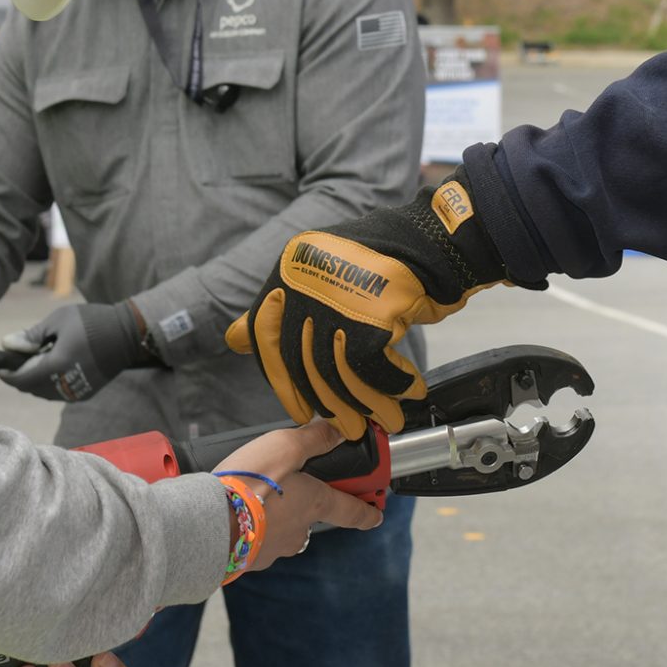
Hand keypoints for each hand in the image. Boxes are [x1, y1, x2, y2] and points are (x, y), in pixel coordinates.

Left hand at [0, 301, 158, 401]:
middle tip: (20, 357)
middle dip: (20, 375)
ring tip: (39, 359)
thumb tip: (6, 345)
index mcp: (56, 366)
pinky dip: (48, 383)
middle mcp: (64, 385)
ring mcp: (75, 392)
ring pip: (42, 393)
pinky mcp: (84, 394)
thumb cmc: (92, 322)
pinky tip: (54, 365)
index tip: (0, 365)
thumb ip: (31, 336)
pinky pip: (57, 394)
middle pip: (30, 388)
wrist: (128, 335)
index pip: (20, 379)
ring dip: (34, 380)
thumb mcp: (59, 320)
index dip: (6, 374)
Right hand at [216, 416, 383, 569]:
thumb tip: (340, 431)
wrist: (208, 523)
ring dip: (276, 517)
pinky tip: (238, 515)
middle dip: (304, 503)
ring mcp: (274, 548)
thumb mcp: (286, 447)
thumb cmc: (249, 483)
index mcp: (315, 504)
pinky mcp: (249, 559)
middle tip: (286, 485)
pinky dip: (253, 529)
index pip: (351, 511)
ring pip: (284, 529)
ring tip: (254, 497)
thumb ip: (314, 438)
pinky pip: (258, 540)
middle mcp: (300, 530)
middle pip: (312, 517)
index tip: (376, 515)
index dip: (367, 512)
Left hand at [225, 178, 505, 438]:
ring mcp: (336, 300)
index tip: (300, 411)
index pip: (270, 341)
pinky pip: (376, 369)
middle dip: (329, 404)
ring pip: (341, 372)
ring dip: (366, 405)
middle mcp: (305, 285)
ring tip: (385, 419)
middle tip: (346, 427)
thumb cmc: (380, 262)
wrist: (432, 239)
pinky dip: (395, 387)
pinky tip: (409, 391)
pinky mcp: (372, 315)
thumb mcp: (317, 274)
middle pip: (307, 363)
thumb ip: (276, 310)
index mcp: (287, 273)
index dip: (284, 383)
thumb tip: (234, 339)